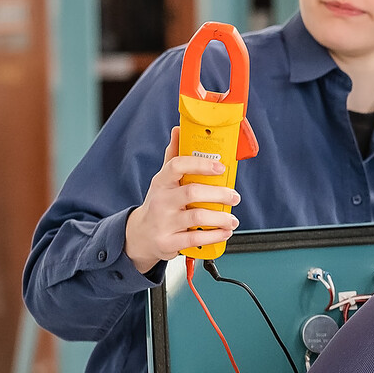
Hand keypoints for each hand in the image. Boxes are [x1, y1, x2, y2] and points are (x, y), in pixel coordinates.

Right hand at [123, 127, 240, 272]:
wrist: (139, 235)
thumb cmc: (159, 203)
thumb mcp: (162, 180)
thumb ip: (173, 157)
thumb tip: (178, 130)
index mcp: (161, 182)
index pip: (176, 166)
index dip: (200, 164)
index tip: (220, 167)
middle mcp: (162, 201)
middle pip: (193, 192)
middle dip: (219, 194)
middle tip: (234, 196)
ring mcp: (164, 222)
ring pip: (197, 217)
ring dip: (221, 218)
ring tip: (232, 218)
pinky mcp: (168, 242)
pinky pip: (195, 239)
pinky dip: (214, 236)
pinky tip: (224, 231)